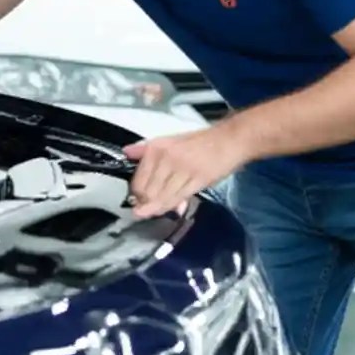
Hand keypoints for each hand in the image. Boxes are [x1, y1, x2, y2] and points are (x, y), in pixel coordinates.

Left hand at [122, 124, 250, 218]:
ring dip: (156, 208)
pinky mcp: (197, 179)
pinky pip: (178, 198)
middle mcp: (165, 158)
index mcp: (156, 148)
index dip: (136, 194)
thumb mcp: (170, 140)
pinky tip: (170, 210)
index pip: (139, 179)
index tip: (136, 200)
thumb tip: (126, 152)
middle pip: (148, 191)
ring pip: (162, 197)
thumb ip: (146, 150)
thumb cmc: (199, 141)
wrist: (228, 140)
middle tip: (144, 209)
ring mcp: (181, 169)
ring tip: (151, 213)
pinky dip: (172, 206)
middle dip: (145, 203)